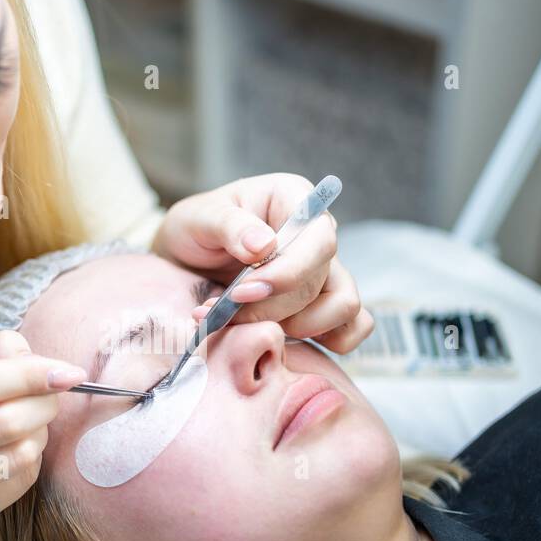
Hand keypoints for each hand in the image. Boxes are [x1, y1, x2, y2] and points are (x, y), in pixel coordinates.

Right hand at [0, 331, 86, 540]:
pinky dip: (29, 463)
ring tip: (29, 426)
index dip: (28, 376)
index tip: (69, 372)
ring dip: (38, 435)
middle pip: (2, 422)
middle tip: (52, 398)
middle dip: (43, 405)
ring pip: (16, 454)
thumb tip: (48, 366)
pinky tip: (14, 455)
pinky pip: (16, 483)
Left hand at [152, 173, 373, 352]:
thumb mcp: (198, 218)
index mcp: (295, 199)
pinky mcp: (325, 304)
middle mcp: (318, 234)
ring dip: (299, 327)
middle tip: (224, 315)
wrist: (186, 261)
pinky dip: (331, 340)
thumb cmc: (194, 231)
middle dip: (273, 307)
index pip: (318, 238)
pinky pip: (355, 325)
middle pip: (324, 280)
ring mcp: (327, 271)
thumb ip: (229, 225)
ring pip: (344, 306)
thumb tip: (264, 245)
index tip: (241, 293)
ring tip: (249, 327)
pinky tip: (286, 340)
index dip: (287, 273)